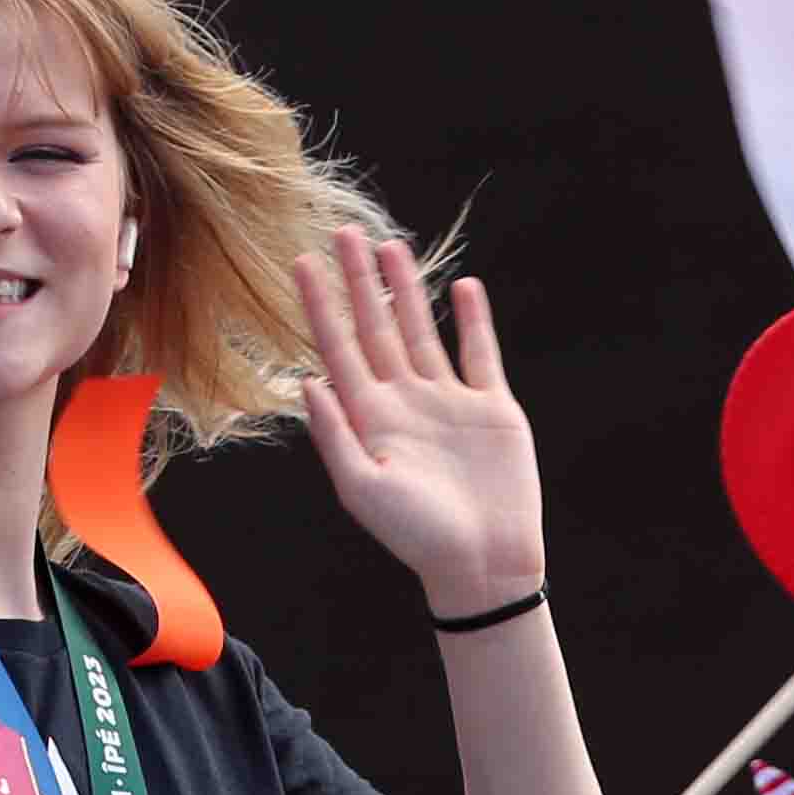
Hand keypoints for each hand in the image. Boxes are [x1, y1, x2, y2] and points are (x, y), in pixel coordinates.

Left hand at [294, 224, 543, 614]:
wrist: (483, 562)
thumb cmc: (417, 536)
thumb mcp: (363, 489)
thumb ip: (335, 435)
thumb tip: (308, 382)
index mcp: (369, 419)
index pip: (338, 348)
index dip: (321, 306)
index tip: (302, 263)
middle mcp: (404, 402)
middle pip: (376, 328)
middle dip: (360, 281)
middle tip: (345, 232)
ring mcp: (448, 402)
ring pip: (422, 331)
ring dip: (408, 289)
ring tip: (393, 246)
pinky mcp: (491, 407)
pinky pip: (479, 354)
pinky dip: (472, 321)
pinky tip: (462, 287)